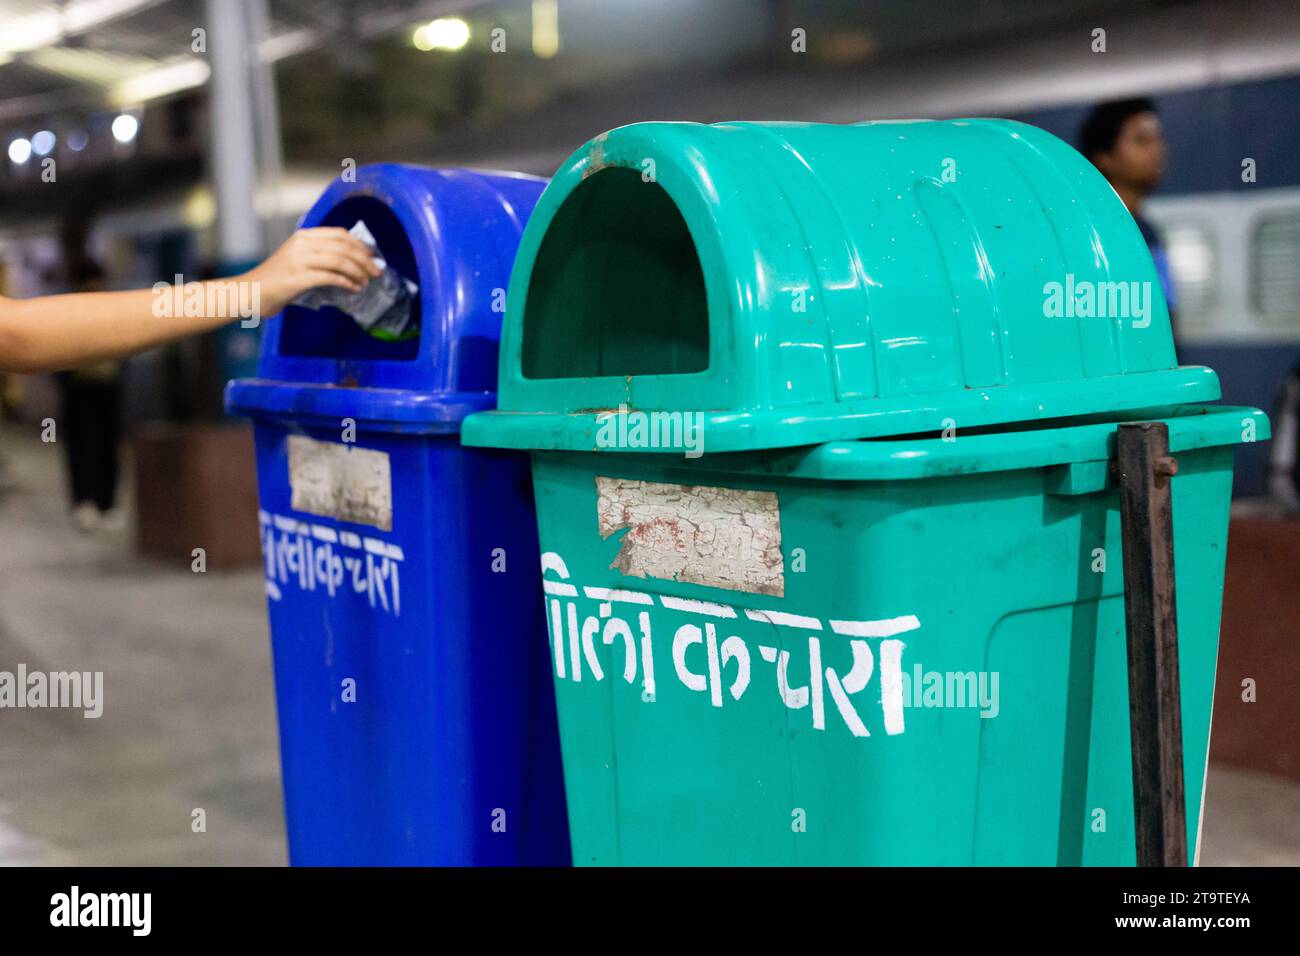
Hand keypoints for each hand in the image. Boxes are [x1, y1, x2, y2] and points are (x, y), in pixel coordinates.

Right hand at [244, 228, 382, 315]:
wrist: (250, 292)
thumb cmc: (277, 280)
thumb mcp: (298, 259)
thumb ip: (320, 256)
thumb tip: (352, 262)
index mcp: (304, 236)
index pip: (339, 234)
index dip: (360, 245)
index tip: (373, 257)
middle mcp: (302, 244)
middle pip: (343, 247)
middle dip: (365, 260)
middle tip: (377, 272)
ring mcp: (299, 260)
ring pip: (340, 261)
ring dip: (358, 273)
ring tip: (366, 283)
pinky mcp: (298, 278)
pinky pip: (330, 278)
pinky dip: (347, 283)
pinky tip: (354, 289)